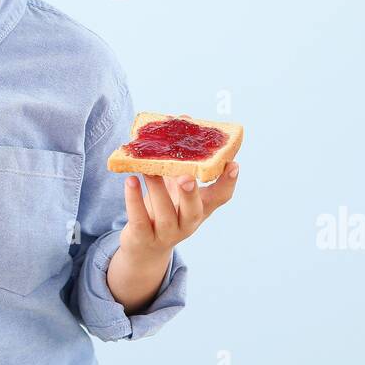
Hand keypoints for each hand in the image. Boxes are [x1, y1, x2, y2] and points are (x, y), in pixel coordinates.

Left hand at [120, 160, 238, 257]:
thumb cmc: (163, 206)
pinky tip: (131, 181)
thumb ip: (179, 158)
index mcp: (200, 207)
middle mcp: (187, 223)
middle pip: (194, 211)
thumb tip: (184, 118)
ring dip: (157, 190)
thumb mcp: (174, 184)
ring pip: (165, 214)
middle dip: (190, 193)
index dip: (228, 182)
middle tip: (186, 176)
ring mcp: (166, 233)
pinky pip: (139, 220)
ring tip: (148, 169)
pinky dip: (134, 200)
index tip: (233, 164)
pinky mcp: (143, 237)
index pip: (220, 197)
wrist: (143, 245)